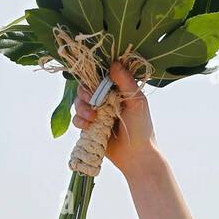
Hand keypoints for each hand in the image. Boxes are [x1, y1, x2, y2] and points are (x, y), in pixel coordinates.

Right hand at [72, 59, 156, 176]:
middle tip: (92, 101)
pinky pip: (77, 119)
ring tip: (93, 117)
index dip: (93, 77)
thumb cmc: (142, 128)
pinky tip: (88, 126)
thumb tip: (114, 63)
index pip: (99, 77)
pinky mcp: (90, 128)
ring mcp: (97, 114)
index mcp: (116, 91)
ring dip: (81, 108)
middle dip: (85, 94)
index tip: (95, 83)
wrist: (137, 156)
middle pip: (85, 89)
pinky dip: (79, 121)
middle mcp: (105, 100)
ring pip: (79, 103)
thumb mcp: (137, 102)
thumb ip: (126, 82)